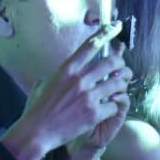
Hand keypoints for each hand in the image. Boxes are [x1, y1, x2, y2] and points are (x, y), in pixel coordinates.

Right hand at [0, 24, 128, 159]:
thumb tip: (70, 67)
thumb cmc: (39, 107)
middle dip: (121, 64)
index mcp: (68, 68)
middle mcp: (80, 79)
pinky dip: (114, 106)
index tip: (115, 27)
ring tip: (121, 87)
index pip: (92, 45)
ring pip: (117, 83)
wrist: (37, 131)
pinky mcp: (94, 114)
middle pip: (111, 62)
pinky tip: (109, 108)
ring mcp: (88, 96)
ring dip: (121, 85)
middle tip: (123, 68)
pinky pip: (114, 105)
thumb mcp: (47, 82)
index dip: (106, 33)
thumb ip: (62, 73)